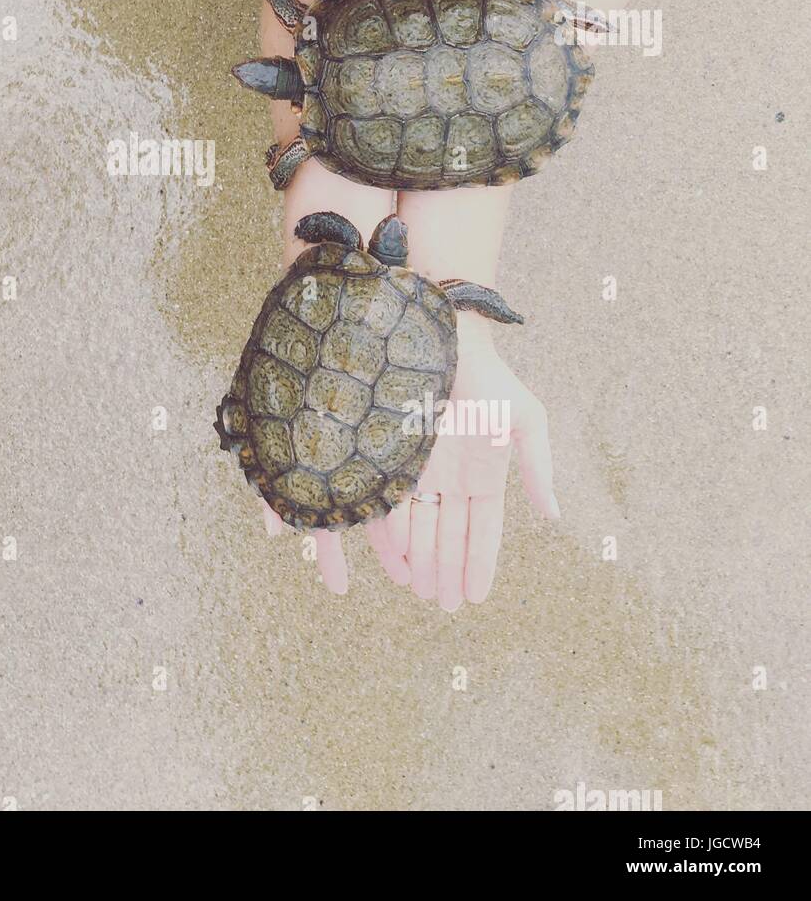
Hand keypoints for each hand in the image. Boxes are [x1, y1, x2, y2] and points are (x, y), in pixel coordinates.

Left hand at [366, 335, 559, 608]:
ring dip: (421, 560)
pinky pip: (393, 501)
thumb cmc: (490, 377)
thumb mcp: (527, 420)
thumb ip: (538, 467)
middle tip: (445, 607)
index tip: (477, 598)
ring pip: (420, 526)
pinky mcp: (392, 454)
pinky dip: (395, 530)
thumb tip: (554, 516)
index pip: (483, 531)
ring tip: (422, 593)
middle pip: (449, 537)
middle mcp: (450, 479)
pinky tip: (395, 557)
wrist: (446, 338)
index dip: (480, 563)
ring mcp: (420, 468)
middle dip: (448, 572)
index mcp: (484, 475)